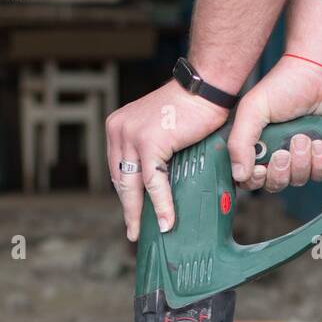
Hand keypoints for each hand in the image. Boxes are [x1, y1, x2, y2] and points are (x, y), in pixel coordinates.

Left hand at [105, 81, 229, 241]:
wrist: (204, 87)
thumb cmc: (190, 108)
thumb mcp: (160, 129)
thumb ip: (152, 151)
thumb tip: (157, 182)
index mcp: (118, 127)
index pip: (117, 169)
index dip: (125, 194)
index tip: (131, 213)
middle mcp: (119, 130)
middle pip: (121, 180)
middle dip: (128, 210)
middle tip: (133, 231)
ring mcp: (131, 136)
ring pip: (134, 185)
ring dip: (141, 214)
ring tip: (148, 233)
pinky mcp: (148, 143)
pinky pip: (154, 182)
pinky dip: (162, 205)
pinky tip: (167, 221)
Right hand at [228, 55, 321, 191]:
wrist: (321, 72)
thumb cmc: (284, 85)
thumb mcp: (252, 110)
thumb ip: (239, 143)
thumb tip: (239, 175)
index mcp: (256, 144)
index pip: (249, 179)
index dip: (255, 180)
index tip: (261, 168)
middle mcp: (276, 153)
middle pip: (275, 184)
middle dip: (281, 170)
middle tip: (284, 151)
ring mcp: (300, 155)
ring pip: (298, 179)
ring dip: (302, 161)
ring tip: (303, 137)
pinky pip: (321, 173)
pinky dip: (321, 161)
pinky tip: (320, 142)